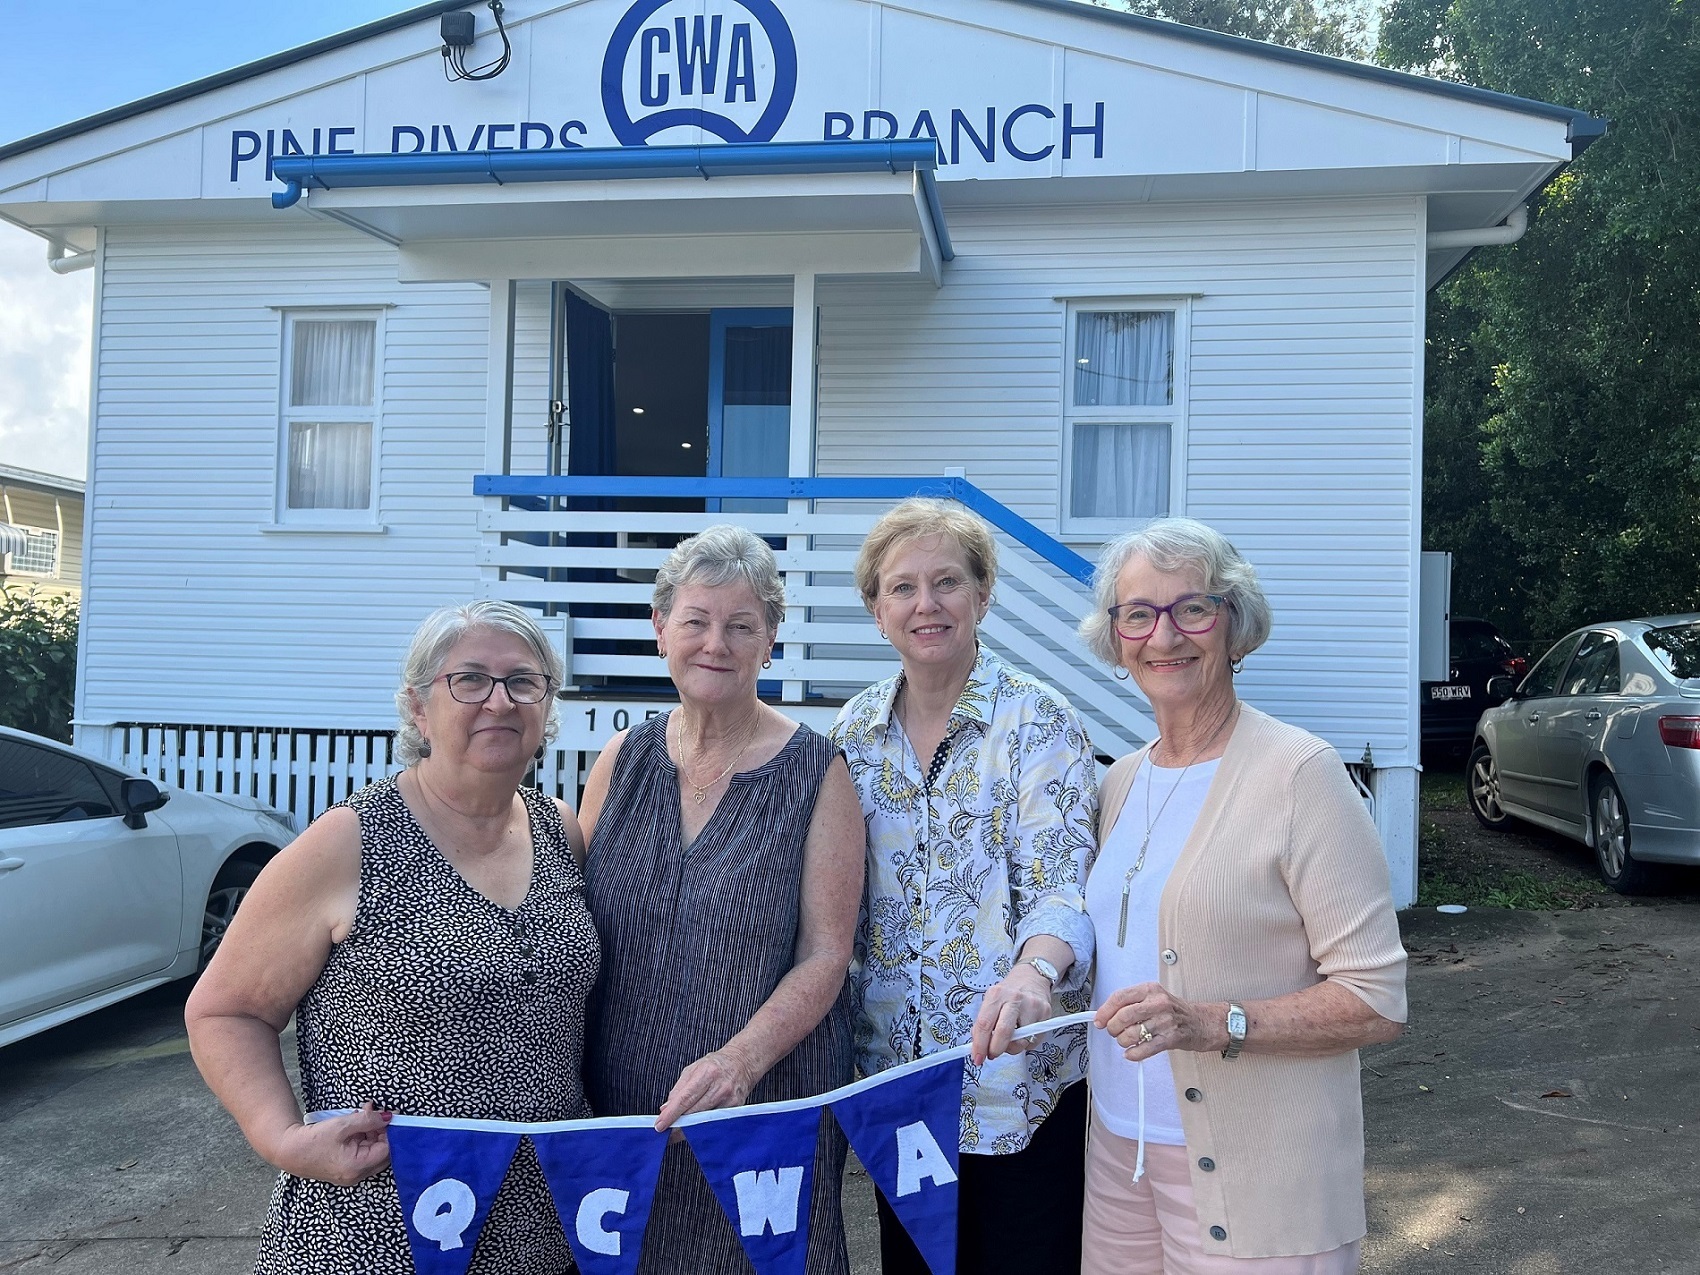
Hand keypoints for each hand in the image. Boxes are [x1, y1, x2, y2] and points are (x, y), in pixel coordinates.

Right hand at [271, 1102, 391, 1185]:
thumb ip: (368, 1120)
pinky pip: (361, 1154)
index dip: (390, 1132)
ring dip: (371, 1132)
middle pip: (381, 1153)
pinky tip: (356, 1123)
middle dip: (381, 1131)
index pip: (386, 1151)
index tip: (389, 1116)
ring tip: (363, 1113)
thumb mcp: (343, 1125)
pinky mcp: (344, 1169)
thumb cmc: (312, 1139)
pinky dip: (362, 1138)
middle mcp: (356, 1175)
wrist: (287, 1150)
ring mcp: (350, 1174)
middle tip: (375, 1113)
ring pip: (371, 1152)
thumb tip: (389, 1117)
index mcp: (357, 1167)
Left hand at [655, 1048, 756, 1130]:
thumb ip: (679, 1089)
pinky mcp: (735, 1109)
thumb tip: (666, 1108)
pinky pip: (714, 1123)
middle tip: (666, 1131)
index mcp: (706, 1073)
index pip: (685, 1098)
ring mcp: (729, 1100)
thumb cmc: (716, 1065)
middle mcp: (719, 1087)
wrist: (742, 1063)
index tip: (660, 1125)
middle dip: (677, 1124)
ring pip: (703, 1121)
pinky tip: (696, 1128)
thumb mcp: (693, 1069)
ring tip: (678, 1130)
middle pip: (694, 1113)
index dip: (671, 1114)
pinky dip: (703, 1127)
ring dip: (689, 1128)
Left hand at [970, 962, 1052, 1064]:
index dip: (980, 1045)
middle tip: (992, 1055)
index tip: (977, 1057)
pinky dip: (1025, 1043)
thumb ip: (984, 1022)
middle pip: (1003, 1032)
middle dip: (995, 1050)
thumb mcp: (992, 1001)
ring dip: (1012, 1048)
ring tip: (1010, 1040)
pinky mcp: (1045, 1013)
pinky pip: (1033, 1040)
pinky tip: (1023, 1033)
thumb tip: (979, 1046)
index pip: (985, 1024)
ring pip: (1020, 1041)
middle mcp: (1014, 998)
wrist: (1031, 977)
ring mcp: (1032, 1006)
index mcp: (996, 994)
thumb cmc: (1008, 993)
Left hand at [1096, 984, 1225, 1060]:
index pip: (1120, 997)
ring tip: (1126, 1041)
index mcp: (1150, 989)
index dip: (1105, 1011)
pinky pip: (1144, 1049)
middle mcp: (1157, 1003)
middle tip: (1114, 1032)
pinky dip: (1133, 1054)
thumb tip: (1104, 1014)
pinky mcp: (1170, 1039)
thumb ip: (1131, 1003)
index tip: (1099, 1020)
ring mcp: (1165, 1021)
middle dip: (1113, 1028)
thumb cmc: (1174, 1010)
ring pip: (1131, 1034)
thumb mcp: (1153, 997)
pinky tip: (1131, 1053)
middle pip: (1123, 1017)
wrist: (1201, 1022)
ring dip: (1123, 1042)